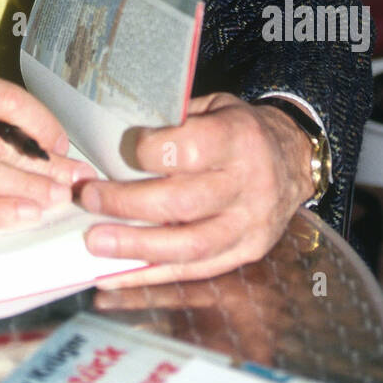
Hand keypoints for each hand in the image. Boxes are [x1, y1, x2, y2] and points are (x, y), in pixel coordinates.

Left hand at [79, 92, 314, 285]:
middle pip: (183, 202)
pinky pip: (196, 270)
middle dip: (129, 203)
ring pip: (189, 245)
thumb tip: (113, 139)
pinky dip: (153, 274)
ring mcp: (250, 225)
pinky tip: (117, 274)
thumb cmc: (240, 129)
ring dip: (136, 247)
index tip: (122, 149)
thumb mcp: (214, 107)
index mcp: (239, 138)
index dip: (149, 151)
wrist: (294, 160)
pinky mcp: (246, 253)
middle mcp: (248, 184)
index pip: (190, 149)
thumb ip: (173, 122)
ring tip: (96, 242)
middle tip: (88, 199)